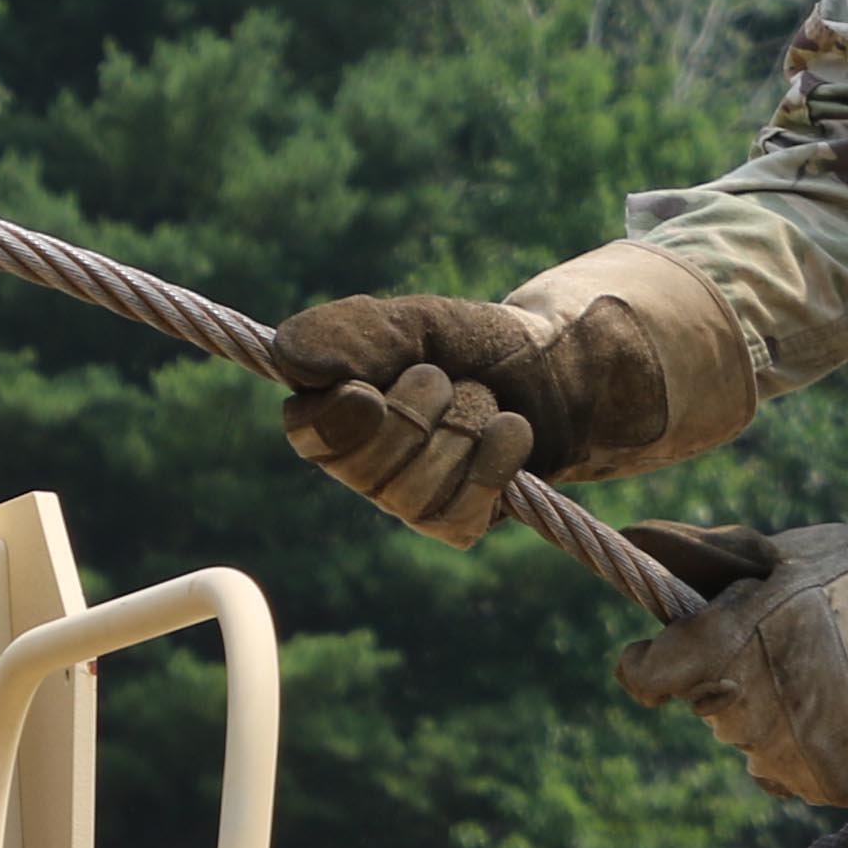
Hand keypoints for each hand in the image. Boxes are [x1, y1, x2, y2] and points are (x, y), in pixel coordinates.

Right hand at [275, 288, 673, 546]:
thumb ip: (350, 332)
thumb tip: (288, 359)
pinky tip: (511, 432)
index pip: (309, 431)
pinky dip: (498, 458)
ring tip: (480, 401)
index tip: (379, 382)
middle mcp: (358, 468)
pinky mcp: (454, 526)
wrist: (559, 370)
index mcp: (330, 415)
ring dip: (466, 424)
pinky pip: (462, 506)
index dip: (349, 408)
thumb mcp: (414, 321)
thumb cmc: (474, 343)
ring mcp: (405, 503)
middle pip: (367, 461)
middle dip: (422, 405)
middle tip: (445, 378)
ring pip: (418, 485)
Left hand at [607, 470, 847, 806]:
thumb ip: (714, 558)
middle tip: (792, 653)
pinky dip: (820, 753)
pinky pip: (803, 775)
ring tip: (833, 686)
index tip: (665, 660)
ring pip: (756, 747)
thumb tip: (644, 536)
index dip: (652, 667)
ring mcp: (788, 756)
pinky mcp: (830, 785)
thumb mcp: (785, 555)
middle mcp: (743, 709)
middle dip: (737, 683)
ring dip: (778, 721)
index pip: (646, 677)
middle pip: (712, 708)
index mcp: (722, 648)